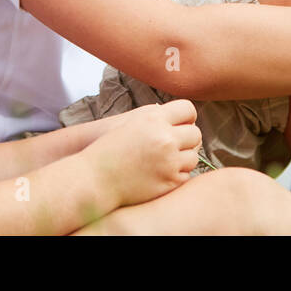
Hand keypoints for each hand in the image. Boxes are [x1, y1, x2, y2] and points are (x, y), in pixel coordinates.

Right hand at [83, 100, 203, 208]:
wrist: (95, 178)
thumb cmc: (109, 150)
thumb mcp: (131, 123)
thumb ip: (156, 117)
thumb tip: (181, 116)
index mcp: (154, 119)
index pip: (188, 109)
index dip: (188, 117)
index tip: (183, 125)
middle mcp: (165, 138)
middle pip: (196, 134)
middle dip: (188, 140)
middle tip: (178, 145)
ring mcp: (169, 161)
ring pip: (194, 156)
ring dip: (184, 158)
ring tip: (168, 160)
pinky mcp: (170, 181)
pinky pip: (186, 175)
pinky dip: (178, 175)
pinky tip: (163, 174)